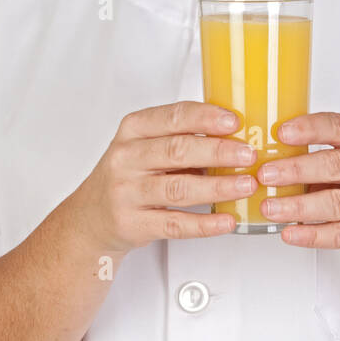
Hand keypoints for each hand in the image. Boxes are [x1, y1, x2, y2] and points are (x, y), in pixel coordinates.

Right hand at [74, 101, 257, 253]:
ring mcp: (126, 192)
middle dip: (218, 151)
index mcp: (133, 130)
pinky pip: (174, 224)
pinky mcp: (132, 224)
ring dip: (218, 187)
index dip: (206, 118)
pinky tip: (227, 220)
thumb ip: (179, 137)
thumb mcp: (144, 146)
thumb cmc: (128, 175)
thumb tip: (234, 133)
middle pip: (178, 150)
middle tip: (249, 154)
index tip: (234, 121)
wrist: (90, 218)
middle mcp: (126, 158)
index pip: (172, 116)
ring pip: (179, 188)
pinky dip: (204, 224)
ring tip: (246, 185)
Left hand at [256, 112, 339, 270]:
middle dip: (296, 169)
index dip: (310, 129)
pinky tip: (291, 233)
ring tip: (271, 207)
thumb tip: (272, 154)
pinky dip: (312, 234)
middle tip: (266, 174)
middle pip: (337, 164)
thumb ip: (322, 152)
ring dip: (298, 206)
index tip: (281, 133)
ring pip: (337, 203)